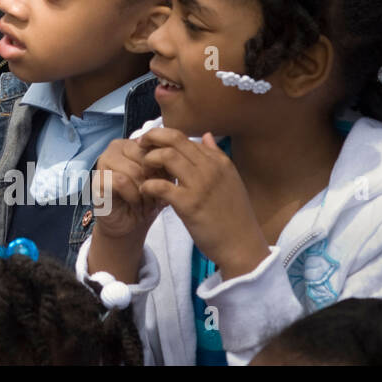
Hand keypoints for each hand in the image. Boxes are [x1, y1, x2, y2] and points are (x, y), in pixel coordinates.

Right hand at [91, 137, 167, 241]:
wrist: (131, 223)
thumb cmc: (147, 198)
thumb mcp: (164, 178)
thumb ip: (166, 164)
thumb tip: (171, 158)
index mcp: (132, 143)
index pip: (153, 146)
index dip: (162, 167)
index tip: (162, 183)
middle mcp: (115, 148)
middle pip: (144, 157)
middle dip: (154, 180)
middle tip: (153, 195)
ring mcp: (103, 162)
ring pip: (133, 171)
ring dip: (144, 191)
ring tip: (145, 201)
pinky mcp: (98, 179)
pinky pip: (121, 181)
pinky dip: (132, 195)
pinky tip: (134, 203)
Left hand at [137, 128, 269, 279]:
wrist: (242, 246)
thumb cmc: (234, 215)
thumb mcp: (230, 181)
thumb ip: (216, 157)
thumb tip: (206, 135)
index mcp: (219, 162)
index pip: (184, 137)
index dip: (162, 138)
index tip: (150, 144)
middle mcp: (211, 169)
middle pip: (174, 139)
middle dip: (151, 138)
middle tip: (139, 147)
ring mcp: (200, 185)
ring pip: (166, 156)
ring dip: (149, 160)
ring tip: (144, 171)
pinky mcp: (189, 204)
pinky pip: (161, 185)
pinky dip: (148, 185)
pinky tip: (145, 191)